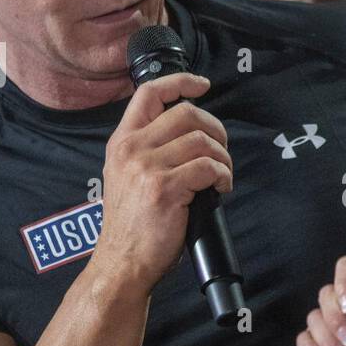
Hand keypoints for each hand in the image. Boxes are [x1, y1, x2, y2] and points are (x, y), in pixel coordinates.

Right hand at [94, 73, 232, 292]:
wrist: (122, 263)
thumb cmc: (132, 226)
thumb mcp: (126, 176)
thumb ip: (149, 151)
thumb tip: (190, 134)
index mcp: (122, 142)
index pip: (149, 93)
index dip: (180, 82)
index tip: (202, 85)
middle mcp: (131, 149)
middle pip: (186, 113)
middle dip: (216, 129)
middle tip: (221, 152)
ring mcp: (146, 168)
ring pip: (202, 140)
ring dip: (223, 157)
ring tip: (221, 177)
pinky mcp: (165, 188)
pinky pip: (207, 167)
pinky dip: (222, 176)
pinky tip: (220, 189)